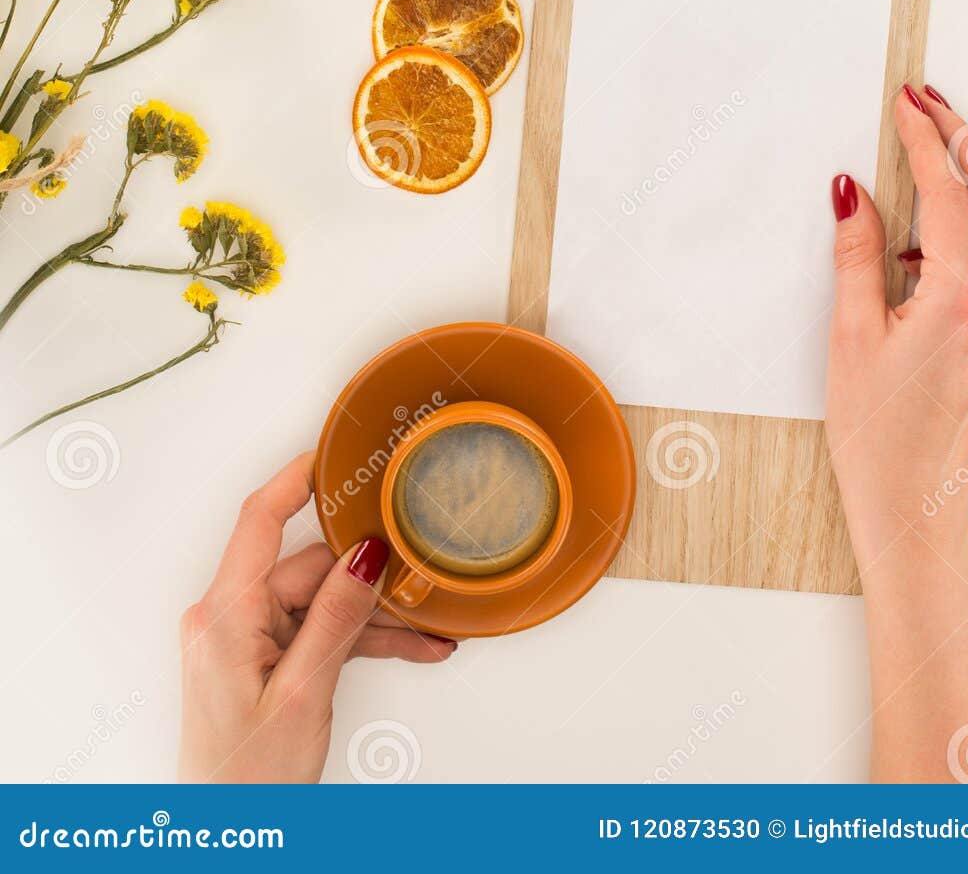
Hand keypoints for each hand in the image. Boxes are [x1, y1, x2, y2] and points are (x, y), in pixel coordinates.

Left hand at [179, 452, 455, 783]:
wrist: (229, 840)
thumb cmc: (247, 785)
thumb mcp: (304, 694)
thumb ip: (336, 617)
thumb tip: (366, 554)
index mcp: (223, 616)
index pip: (259, 520)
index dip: (296, 477)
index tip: (333, 451)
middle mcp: (226, 619)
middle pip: (305, 567)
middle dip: (366, 574)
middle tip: (420, 573)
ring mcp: (243, 640)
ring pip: (320, 601)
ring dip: (373, 615)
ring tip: (427, 627)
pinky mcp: (260, 661)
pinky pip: (315, 631)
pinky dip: (358, 638)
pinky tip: (410, 646)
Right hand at [826, 82, 967, 781]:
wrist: (917, 511)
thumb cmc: (879, 440)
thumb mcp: (849, 337)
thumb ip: (855, 254)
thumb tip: (852, 191)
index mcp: (959, 301)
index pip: (949, 192)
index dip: (925, 138)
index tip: (907, 104)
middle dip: (965, 141)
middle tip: (927, 107)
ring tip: (944, 159)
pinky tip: (949, 235)